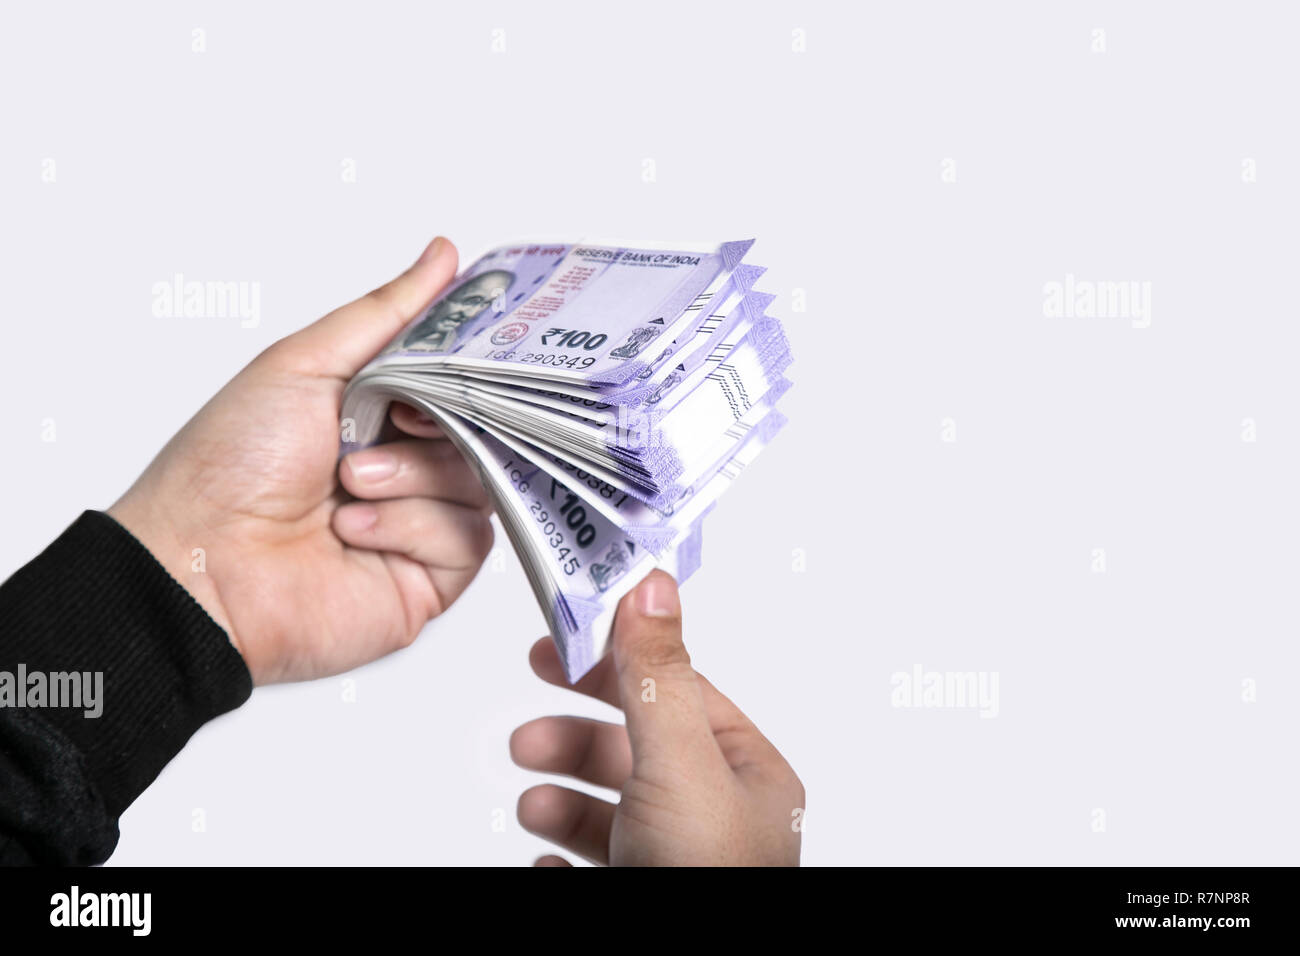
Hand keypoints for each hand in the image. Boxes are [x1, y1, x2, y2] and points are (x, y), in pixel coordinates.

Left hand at [108, 237, 494, 683]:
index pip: (459, 381)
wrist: (201, 564)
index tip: (469, 355)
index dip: (469, 368)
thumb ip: (385, 313)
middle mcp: (404, 466)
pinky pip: (468, 536)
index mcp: (378, 413)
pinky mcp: (430, 578)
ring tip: (349, 486)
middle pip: (480, 429)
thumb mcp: (305, 363)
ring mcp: (420, 522)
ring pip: (479, 481)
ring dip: (412, 477)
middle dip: (438, 421)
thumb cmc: (230, 464)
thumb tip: (443, 255)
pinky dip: (412, 526)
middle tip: (395, 419)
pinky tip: (355, 531)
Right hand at [510, 571, 803, 865]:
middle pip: (635, 752)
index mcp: (746, 773)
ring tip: (533, 805)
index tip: (559, 645)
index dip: (613, 662)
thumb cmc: (708, 880)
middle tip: (527, 739)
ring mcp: (684, 859)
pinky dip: (564, 854)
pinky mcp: (645, 890)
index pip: (674, 691)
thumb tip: (651, 588)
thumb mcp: (680, 764)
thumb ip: (657, 678)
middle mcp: (721, 816)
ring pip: (612, 813)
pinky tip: (546, 858)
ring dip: (562, 801)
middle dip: (575, 741)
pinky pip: (597, 864)